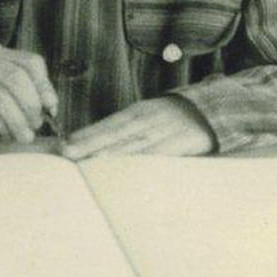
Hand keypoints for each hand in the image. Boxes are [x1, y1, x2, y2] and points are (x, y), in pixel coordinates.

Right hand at [0, 49, 57, 142]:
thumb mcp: (8, 92)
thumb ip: (30, 95)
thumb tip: (51, 108)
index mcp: (2, 57)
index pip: (31, 62)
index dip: (45, 85)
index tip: (51, 106)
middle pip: (16, 78)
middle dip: (31, 104)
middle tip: (37, 124)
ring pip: (1, 97)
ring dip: (18, 120)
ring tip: (25, 136)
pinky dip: (2, 126)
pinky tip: (7, 134)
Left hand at [61, 97, 215, 160]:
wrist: (213, 110)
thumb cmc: (176, 118)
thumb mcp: (150, 116)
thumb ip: (129, 129)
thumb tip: (99, 144)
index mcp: (139, 111)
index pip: (107, 124)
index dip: (85, 134)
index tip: (64, 143)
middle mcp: (146, 119)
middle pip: (112, 133)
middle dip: (87, 143)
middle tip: (64, 152)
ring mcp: (161, 130)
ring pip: (129, 144)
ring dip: (105, 152)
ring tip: (84, 160)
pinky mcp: (177, 143)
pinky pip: (154, 153)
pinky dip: (136, 160)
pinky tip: (122, 165)